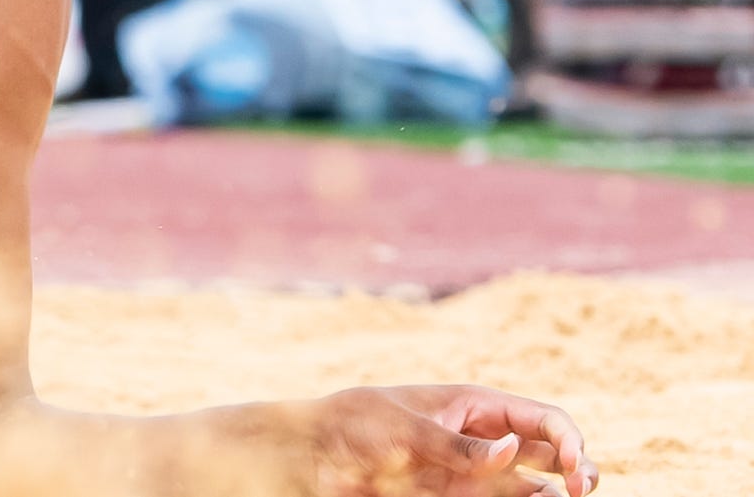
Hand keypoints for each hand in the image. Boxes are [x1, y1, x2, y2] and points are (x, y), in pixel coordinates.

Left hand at [301, 385, 592, 495]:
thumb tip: (514, 452)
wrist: (314, 454)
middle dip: (579, 468)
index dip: (568, 439)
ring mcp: (474, 474)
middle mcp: (484, 441)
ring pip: (534, 487)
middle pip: (551, 453)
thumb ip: (457, 446)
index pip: (542, 419)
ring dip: (555, 496)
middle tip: (582, 489)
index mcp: (476, 407)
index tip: (572, 468)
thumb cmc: (355, 424)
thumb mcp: (405, 429)